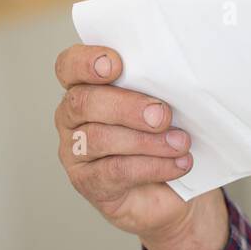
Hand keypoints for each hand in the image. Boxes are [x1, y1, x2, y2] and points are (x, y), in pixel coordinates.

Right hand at [54, 43, 206, 243]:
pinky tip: (178, 163)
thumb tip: (177, 78)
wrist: (174, 187)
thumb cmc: (166, 134)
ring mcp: (75, 151)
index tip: (116, 64)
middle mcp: (73, 117)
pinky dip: (152, 166)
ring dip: (147, 141)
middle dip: (127, 107)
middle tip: (163, 115)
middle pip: (84, 102)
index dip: (86, 62)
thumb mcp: (167, 104)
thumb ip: (160, 88)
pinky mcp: (88, 182)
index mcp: (87, 87)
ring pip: (99, 138)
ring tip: (180, 143)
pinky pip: (115, 172)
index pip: (69, 66)